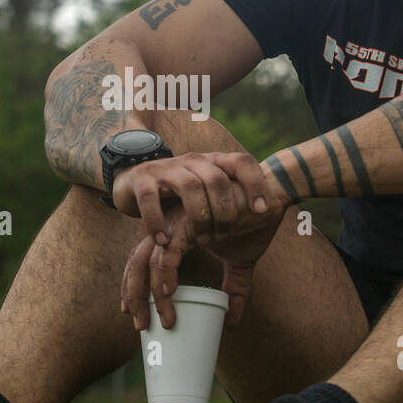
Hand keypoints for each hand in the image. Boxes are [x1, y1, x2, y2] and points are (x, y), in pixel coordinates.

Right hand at [111, 151, 272, 245]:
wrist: (132, 180)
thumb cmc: (178, 196)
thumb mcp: (207, 193)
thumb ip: (232, 202)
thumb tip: (270, 219)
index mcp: (213, 162)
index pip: (242, 161)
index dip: (255, 183)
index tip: (263, 210)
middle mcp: (192, 161)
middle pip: (216, 179)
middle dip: (225, 210)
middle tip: (224, 235)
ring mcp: (166, 169)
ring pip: (189, 186)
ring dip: (199, 216)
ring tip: (200, 241)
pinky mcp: (142, 180)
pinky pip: (151, 198)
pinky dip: (158, 221)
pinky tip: (164, 241)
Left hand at [120, 168, 290, 329]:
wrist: (270, 199)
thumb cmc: (251, 224)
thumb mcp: (240, 264)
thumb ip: (233, 291)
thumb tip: (231, 323)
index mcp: (175, 234)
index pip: (144, 261)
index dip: (135, 286)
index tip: (135, 313)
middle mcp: (170, 227)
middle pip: (138, 261)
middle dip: (134, 294)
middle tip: (140, 325)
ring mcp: (177, 223)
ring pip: (151, 260)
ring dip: (152, 293)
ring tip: (165, 319)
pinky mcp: (190, 221)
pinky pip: (170, 250)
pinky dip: (166, 272)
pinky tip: (168, 292)